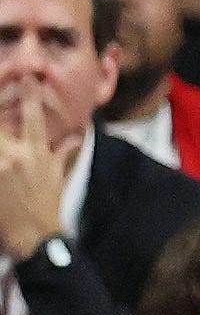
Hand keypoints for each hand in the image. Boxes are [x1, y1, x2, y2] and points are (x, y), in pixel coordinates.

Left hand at [0, 103, 68, 262]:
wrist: (35, 237)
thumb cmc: (47, 207)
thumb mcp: (58, 177)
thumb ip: (64, 154)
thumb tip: (77, 137)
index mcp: (36, 152)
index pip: (33, 116)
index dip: (29, 94)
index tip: (25, 77)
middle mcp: (16, 156)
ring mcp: (0, 167)